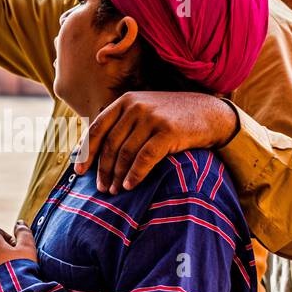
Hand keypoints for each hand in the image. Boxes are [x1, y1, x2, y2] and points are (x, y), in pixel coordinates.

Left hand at [73, 92, 237, 193]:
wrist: (210, 114)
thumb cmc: (172, 118)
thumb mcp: (144, 112)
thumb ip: (121, 125)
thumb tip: (90, 150)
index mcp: (125, 101)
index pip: (97, 127)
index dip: (87, 151)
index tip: (80, 171)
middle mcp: (136, 106)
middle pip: (111, 143)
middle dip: (103, 169)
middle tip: (101, 188)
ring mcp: (152, 117)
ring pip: (126, 152)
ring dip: (117, 175)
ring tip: (114, 190)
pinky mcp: (168, 131)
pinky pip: (144, 158)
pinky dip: (135, 175)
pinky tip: (130, 186)